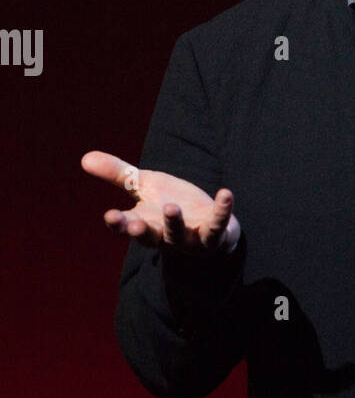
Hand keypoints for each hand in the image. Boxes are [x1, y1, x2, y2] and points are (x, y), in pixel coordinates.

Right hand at [81, 150, 240, 253]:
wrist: (206, 221)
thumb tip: (85, 158)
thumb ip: (119, 174)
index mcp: (144, 223)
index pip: (126, 227)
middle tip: (136, 225)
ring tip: (172, 207)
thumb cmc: (170, 202)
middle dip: (142, 232)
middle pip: (150, 237)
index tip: (110, 216)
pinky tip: (226, 194)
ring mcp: (189, 240)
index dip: (118, 224)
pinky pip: (218, 226)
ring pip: (180, 236)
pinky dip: (222, 211)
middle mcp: (164, 236)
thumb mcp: (144, 185)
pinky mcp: (214, 237)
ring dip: (175, 223)